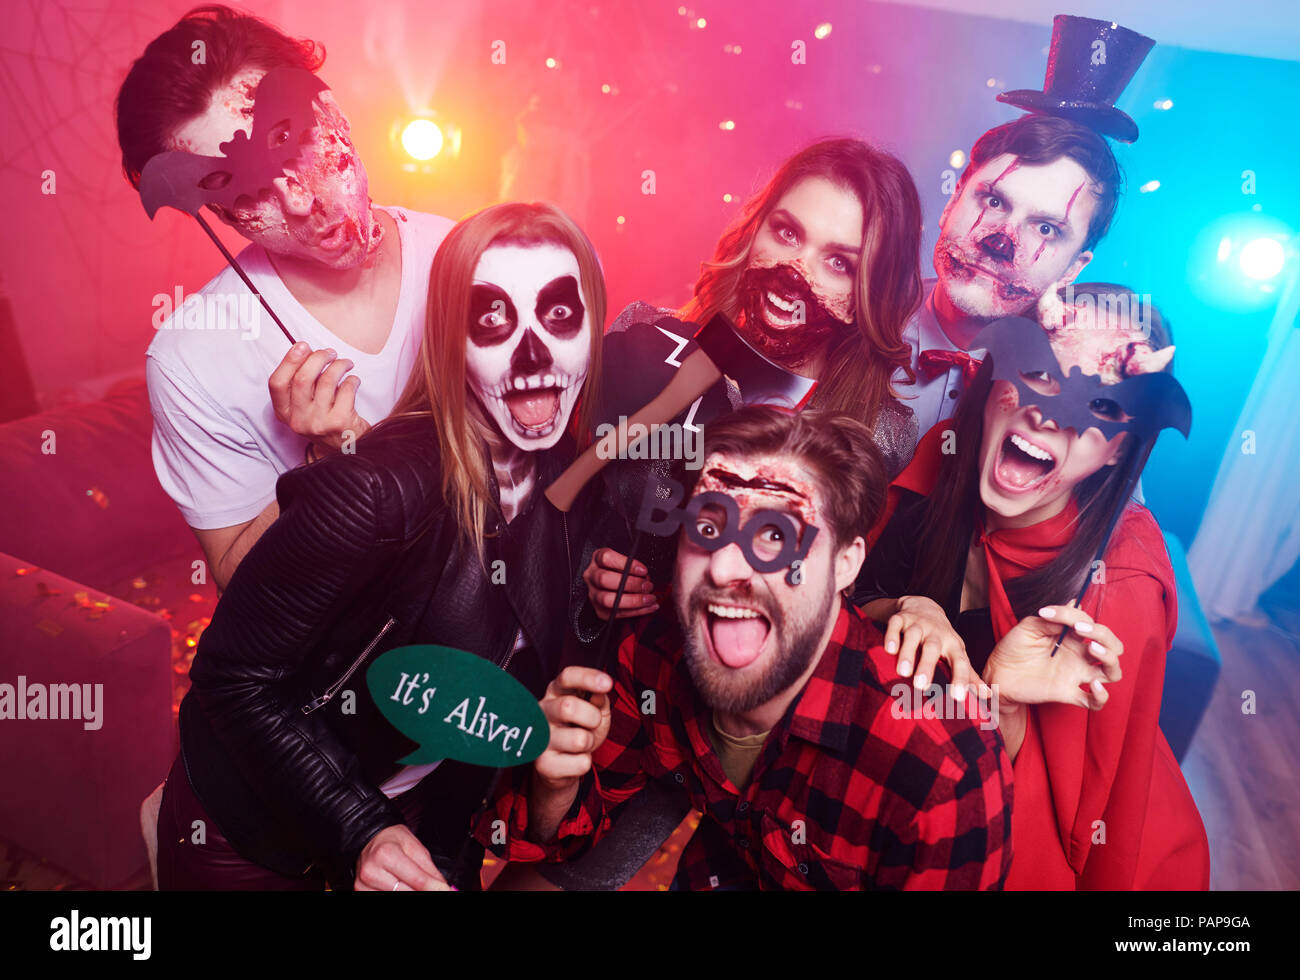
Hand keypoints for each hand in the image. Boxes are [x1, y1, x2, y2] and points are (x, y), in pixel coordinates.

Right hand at [269, 343, 371, 452]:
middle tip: (330, 352)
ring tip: (345, 363)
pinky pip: (347, 389)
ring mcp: (318, 423)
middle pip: (302, 378)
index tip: (302, 345)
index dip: (288, 361)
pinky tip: (354, 381)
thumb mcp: (304, 406)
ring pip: (327, 380)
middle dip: (317, 358)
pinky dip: (353, 380)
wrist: (347, 449)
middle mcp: (298, 420)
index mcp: (285, 413)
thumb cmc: (325, 419)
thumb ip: (300, 383)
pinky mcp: (339, 423)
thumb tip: (305, 350)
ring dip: (339, 365)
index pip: (277, 383)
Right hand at [354, 824, 452, 890]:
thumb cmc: (392, 840)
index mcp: (386, 854)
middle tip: (432, 887)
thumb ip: (430, 870)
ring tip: (412, 884)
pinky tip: (400, 886)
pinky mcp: (360, 891)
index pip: (417, 880)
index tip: (447, 891)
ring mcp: (363, 884)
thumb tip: (444, 887)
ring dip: (410, 892)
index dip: (435, 888)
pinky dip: (396, 892)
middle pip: (407, 892)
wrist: (369, 838)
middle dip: (423, 891)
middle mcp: (371, 870)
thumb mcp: (415, 848)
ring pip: (396, 897)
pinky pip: (383, 897)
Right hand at [534, 667, 612, 795]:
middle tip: (593, 723)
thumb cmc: (580, 729)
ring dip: (590, 742)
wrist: (565, 765)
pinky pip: (581, 763)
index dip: (587, 677)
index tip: (608, 683)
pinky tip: (574, 759)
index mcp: (555, 693)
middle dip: (591, 717)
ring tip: (582, 743)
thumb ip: (599, 699)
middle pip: (567, 707)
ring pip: (578, 739)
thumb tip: (600, 694)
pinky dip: (586, 762)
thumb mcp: (595, 710)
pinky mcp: (543, 765)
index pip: (567, 677)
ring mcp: (539, 739)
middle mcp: (542, 712)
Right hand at [584, 548, 657, 619]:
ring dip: (633, 600)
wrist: (611, 585)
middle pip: (604, 579)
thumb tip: (645, 576)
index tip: (642, 570)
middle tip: (647, 585)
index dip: (625, 564)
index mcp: (597, 560)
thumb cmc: (621, 571)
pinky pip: (617, 613)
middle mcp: (592, 577)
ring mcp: (594, 594)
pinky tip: (649, 607)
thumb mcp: (625, 561)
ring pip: (608, 599)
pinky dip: (637, 611)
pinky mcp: (600, 610)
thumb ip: (632, 566)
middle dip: (630, 584)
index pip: (606, 558)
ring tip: (649, 598)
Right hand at [883, 596, 988, 701]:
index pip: (959, 662)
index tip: (958, 698)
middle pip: (933, 648)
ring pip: (913, 636)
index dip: (960, 679)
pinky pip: (895, 625)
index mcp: (952, 644)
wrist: (924, 606)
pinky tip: (889, 650)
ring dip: (908, 652)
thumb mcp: (956, 653)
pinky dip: (891, 636)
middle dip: (927, 666)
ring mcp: (918, 624)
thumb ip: (969, 675)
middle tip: (921, 686)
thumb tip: (989, 696)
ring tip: (903, 672)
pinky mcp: (900, 618)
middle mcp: (936, 633)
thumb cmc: (942, 638)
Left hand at [984, 604, 1122, 710]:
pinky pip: (1095, 702)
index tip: (1047, 613)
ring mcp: (1076, 674)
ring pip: (1113, 672)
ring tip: (1091, 648)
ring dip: (1109, 658)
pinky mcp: (1068, 693)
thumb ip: (1051, 619)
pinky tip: (1093, 685)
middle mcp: (1079, 655)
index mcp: (1072, 637)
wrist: (998, 672)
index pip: (1090, 624)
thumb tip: (1074, 604)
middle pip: (1113, 646)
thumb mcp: (1029, 626)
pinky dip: (1101, 696)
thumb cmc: (1014, 647)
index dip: (1074, 615)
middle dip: (1105, 635)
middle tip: (1081, 629)